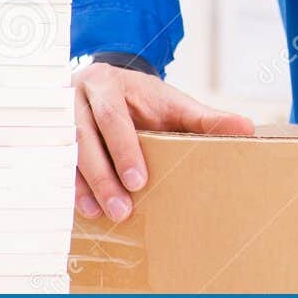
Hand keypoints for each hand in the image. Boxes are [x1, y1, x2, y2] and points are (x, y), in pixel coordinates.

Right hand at [72, 62, 253, 221]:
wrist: (111, 85)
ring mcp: (58, 118)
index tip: (138, 180)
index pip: (111, 116)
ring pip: (66, 154)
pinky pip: (55, 165)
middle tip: (123, 209)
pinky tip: (83, 210)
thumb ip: (205, 118)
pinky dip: (69, 188)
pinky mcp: (50, 138)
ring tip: (104, 215)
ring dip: (84, 187)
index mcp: (105, 82)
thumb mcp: (173, 103)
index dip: (122, 148)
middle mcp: (76, 96)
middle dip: (103, 176)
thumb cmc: (144, 99)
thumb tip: (247, 128)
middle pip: (84, 138)